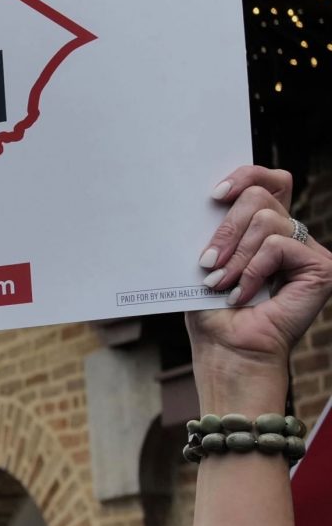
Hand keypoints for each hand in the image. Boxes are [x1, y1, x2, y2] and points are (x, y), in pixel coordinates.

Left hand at [188, 165, 331, 410]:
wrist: (227, 350)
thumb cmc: (211, 312)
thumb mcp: (206, 261)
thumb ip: (215, 228)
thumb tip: (207, 196)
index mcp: (264, 230)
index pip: (270, 181)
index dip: (246, 175)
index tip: (214, 194)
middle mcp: (290, 235)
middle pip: (261, 195)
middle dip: (225, 228)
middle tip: (206, 263)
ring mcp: (308, 250)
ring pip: (266, 220)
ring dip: (235, 255)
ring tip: (220, 284)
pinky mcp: (321, 266)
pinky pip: (277, 245)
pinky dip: (253, 269)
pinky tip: (243, 294)